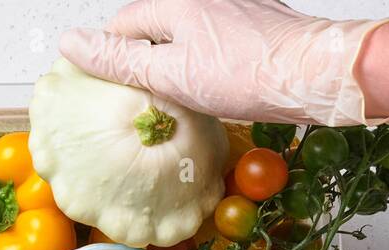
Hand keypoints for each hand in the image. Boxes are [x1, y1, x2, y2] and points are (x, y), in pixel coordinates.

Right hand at [60, 0, 388, 126]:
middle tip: (146, 100)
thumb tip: (72, 44)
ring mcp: (231, 7)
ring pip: (184, 36)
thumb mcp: (170, 75)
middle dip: (144, 62)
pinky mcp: (253, 22)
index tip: (111, 90)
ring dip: (175, 64)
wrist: (316, 74)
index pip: (123, 24)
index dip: (111, 58)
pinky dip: (204, 63)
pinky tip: (214, 87)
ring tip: (180, 98)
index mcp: (177, 2)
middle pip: (154, 28)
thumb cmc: (249, 75)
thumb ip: (119, 61)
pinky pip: (212, 40)